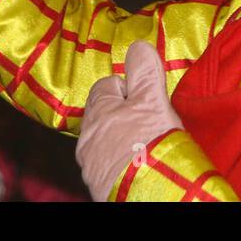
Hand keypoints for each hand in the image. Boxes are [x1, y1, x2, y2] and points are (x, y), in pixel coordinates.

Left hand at [76, 41, 182, 201]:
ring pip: (104, 140)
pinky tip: (138, 164)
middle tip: (148, 122)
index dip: (130, 88)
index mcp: (99, 111)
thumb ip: (144, 71)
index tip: (146, 99)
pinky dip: (119, 160)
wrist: (148, 195)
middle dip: (123, 114)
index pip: (107, 84)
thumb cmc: (150, 147)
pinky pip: (106, 163)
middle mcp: (87, 137)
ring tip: (145, 145)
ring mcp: (90, 163)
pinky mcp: (97, 184)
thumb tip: (138, 46)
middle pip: (103, 114)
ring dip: (120, 138)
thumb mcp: (153, 101)